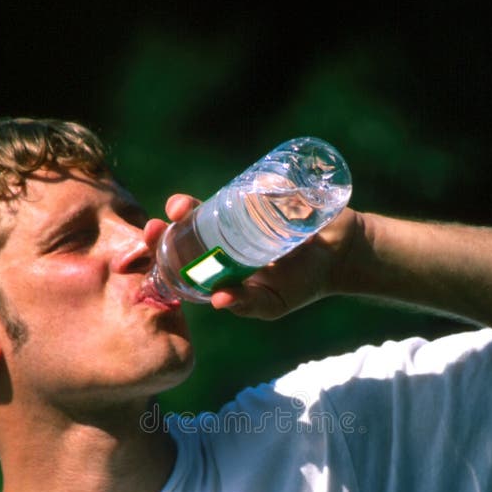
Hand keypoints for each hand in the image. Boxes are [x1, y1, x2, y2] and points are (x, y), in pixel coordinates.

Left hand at [144, 194, 365, 319]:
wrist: (340, 253)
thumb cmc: (303, 283)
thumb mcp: (273, 302)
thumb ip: (246, 303)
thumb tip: (217, 300)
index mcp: (221, 262)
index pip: (184, 256)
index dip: (164, 250)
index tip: (151, 247)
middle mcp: (226, 235)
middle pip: (188, 227)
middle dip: (169, 223)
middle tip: (159, 224)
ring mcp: (242, 213)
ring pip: (206, 207)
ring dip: (188, 206)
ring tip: (180, 208)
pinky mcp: (262, 194)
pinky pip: (239, 188)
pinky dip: (225, 190)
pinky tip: (216, 196)